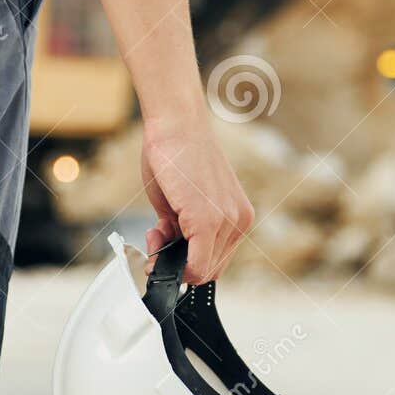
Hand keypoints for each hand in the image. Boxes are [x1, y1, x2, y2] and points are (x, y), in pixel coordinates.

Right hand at [140, 113, 253, 283]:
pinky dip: (171, 261)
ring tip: (156, 229)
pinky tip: (156, 234)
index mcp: (238, 215)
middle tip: (156, 239)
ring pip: (201, 269)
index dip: (188, 264)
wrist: (177, 124)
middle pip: (209, 270)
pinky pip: (195, 264)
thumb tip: (169, 256)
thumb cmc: (177, 156)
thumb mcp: (184, 202)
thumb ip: (183, 231)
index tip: (166, 252)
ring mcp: (226, 222)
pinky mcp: (207, 221)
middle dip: (177, 263)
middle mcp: (238, 220)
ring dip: (170, 258)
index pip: (217, 260)